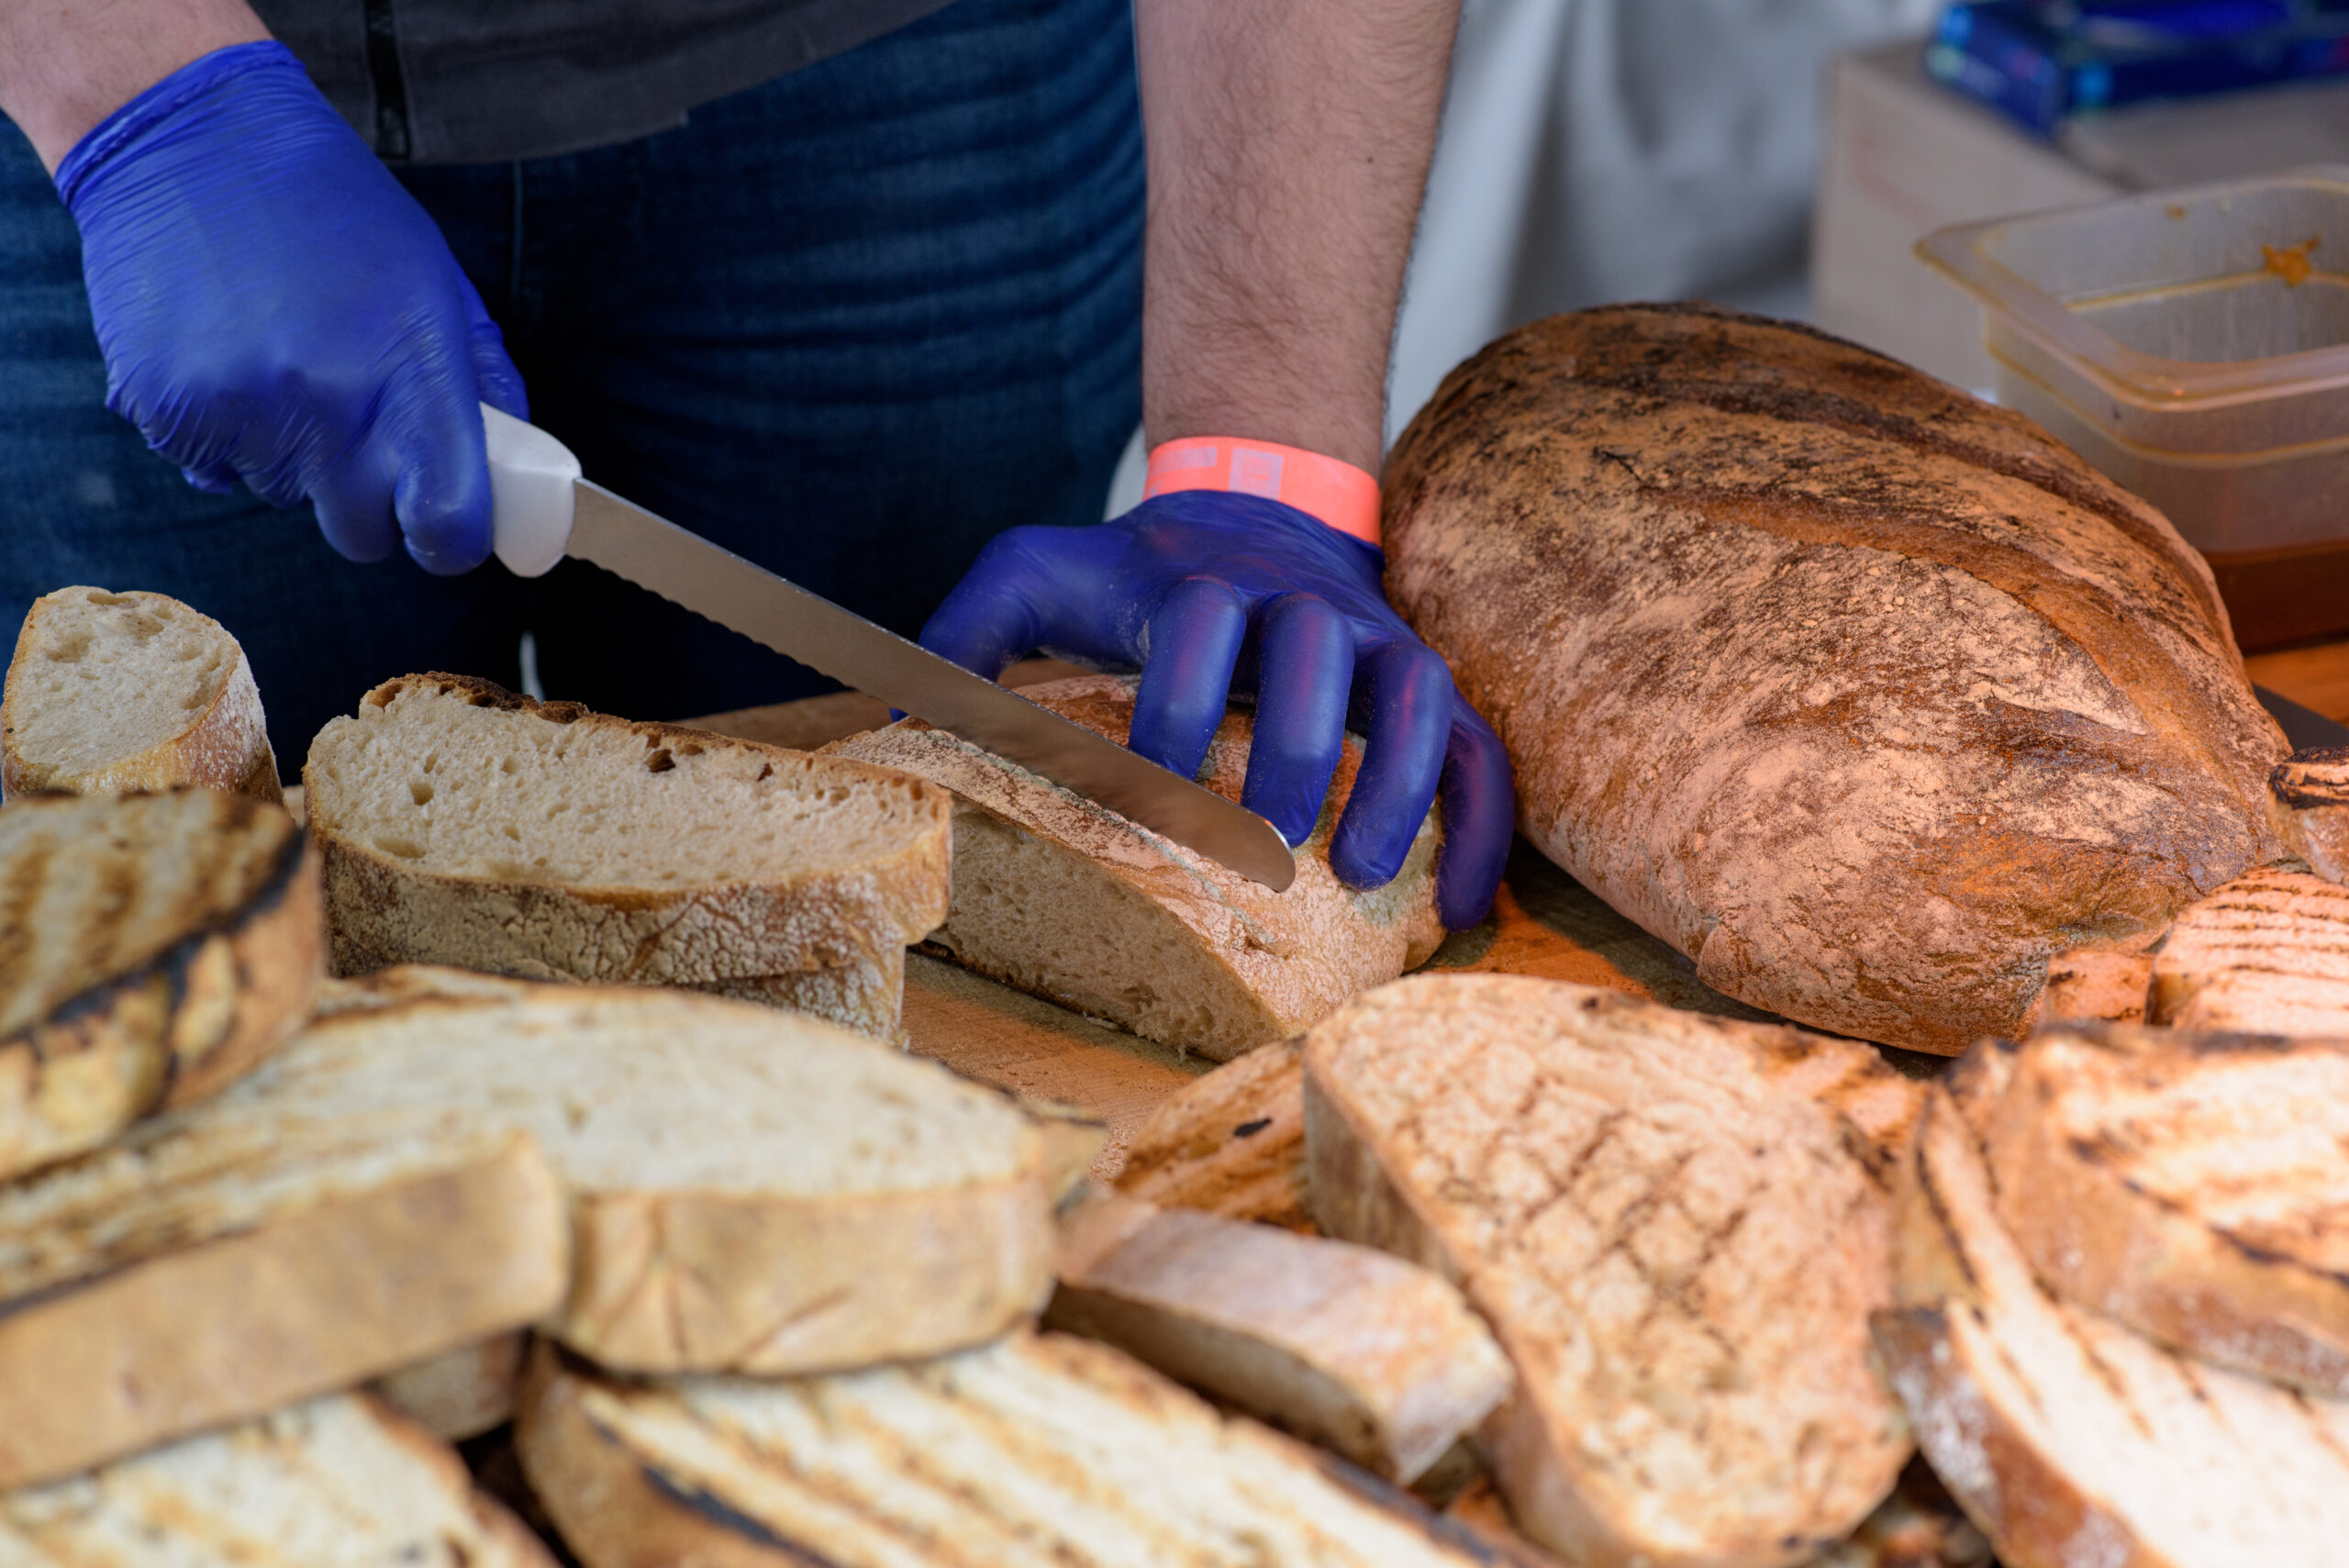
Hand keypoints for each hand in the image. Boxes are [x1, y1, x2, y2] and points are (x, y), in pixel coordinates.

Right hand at [56, 42, 525, 573]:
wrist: (190, 138)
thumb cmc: (333, 208)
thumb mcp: (438, 285)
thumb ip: (482, 387)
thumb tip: (512, 473)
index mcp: (410, 376)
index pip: (449, 524)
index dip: (451, 539)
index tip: (445, 524)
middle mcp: (324, 406)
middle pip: (361, 535)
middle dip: (369, 505)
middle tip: (359, 435)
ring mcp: (238, 412)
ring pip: (285, 495)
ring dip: (293, 455)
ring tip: (280, 358)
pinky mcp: (164, 408)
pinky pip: (212, 467)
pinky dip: (226, 433)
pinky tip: (227, 355)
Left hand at [921, 490, 1513, 928]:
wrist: (1259, 508)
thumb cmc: (1139, 571)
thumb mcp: (1038, 573)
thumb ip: (965, 634)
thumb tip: (886, 724)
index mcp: (1204, 584)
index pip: (1201, 631)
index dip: (1179, 706)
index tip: (1148, 786)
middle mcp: (1302, 606)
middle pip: (1319, 657)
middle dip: (1298, 747)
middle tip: (1266, 839)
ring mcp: (1378, 642)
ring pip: (1419, 697)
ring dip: (1403, 784)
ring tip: (1367, 875)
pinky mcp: (1426, 683)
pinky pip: (1482, 748)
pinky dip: (1484, 826)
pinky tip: (1470, 903)